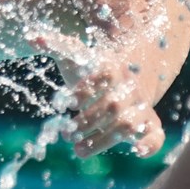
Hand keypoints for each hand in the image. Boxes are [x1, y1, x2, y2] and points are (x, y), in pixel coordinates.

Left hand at [31, 32, 165, 158]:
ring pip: (128, 125)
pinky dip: (150, 145)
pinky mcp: (150, 126)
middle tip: (66, 134)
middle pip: (113, 106)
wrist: (128, 79)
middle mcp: (130, 89)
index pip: (105, 75)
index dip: (87, 89)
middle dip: (87, 122)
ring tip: (77, 150)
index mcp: (113, 69)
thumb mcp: (77, 57)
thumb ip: (58, 46)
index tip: (68, 101)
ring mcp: (142, 108)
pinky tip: (136, 151)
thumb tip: (33, 37)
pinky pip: (156, 136)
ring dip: (102, 140)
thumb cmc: (92, 71)